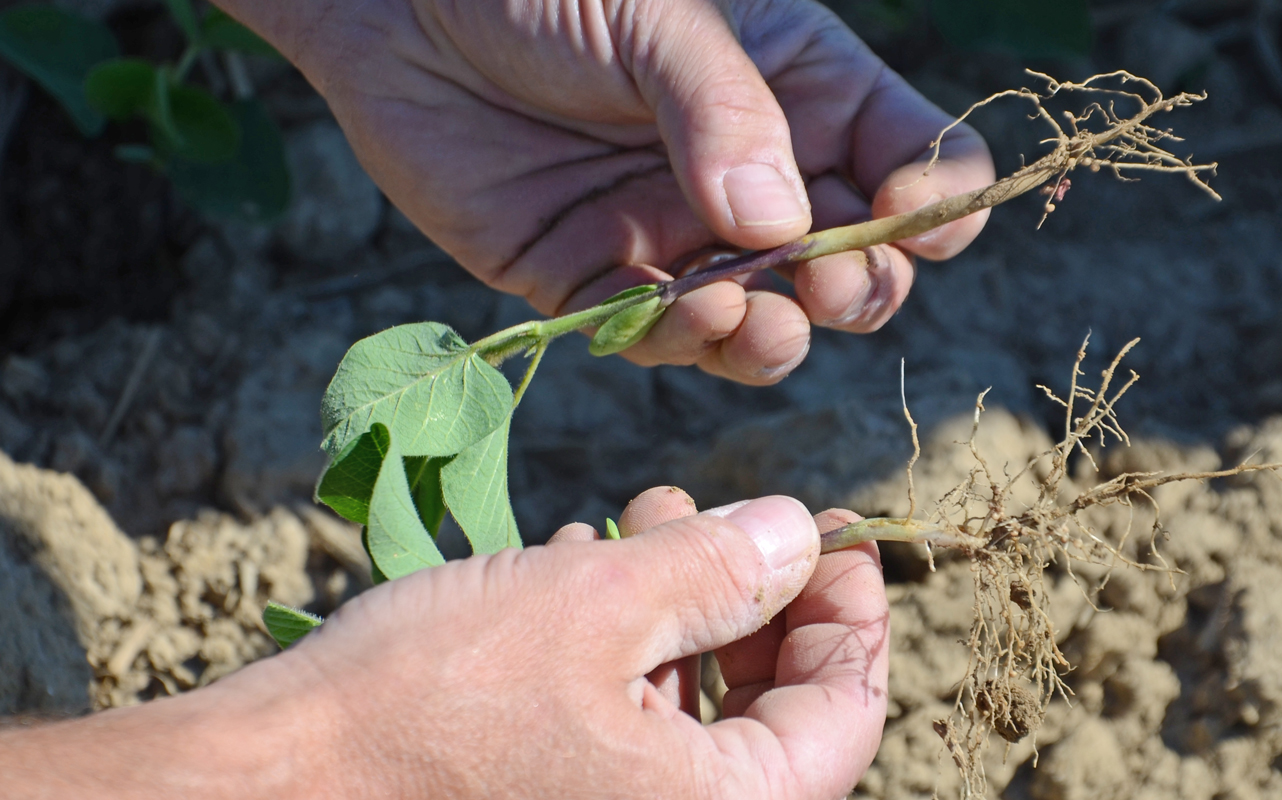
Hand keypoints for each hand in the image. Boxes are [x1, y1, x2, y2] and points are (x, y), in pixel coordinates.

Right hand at [0, 491, 887, 798]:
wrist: (267, 786)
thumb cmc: (433, 700)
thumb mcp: (597, 604)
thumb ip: (721, 569)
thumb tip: (804, 533)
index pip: (845, 715)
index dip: (851, 612)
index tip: (836, 534)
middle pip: (770, 714)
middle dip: (751, 596)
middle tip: (718, 513)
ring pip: (691, 713)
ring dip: (677, 609)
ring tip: (640, 522)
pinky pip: (622, 730)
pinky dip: (619, 650)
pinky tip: (579, 573)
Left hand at [227, 0, 992, 382]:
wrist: (394, 5)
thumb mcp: (655, 13)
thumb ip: (724, 111)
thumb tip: (782, 225)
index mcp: (804, 93)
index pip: (913, 161)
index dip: (933, 203)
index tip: (913, 223)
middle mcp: (756, 177)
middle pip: (856, 263)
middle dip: (859, 286)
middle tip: (829, 281)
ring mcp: (682, 237)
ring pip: (766, 319)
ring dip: (777, 333)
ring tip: (762, 317)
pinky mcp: (598, 283)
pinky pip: (659, 337)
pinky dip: (681, 341)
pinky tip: (684, 312)